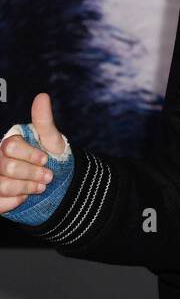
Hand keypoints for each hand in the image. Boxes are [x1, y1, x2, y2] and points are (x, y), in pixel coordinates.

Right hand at [0, 93, 66, 213]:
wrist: (56, 184)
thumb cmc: (52, 158)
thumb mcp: (52, 140)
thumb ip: (44, 120)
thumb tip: (42, 96)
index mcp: (10, 143)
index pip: (11, 147)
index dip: (30, 155)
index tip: (46, 159)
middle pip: (7, 167)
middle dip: (32, 174)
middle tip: (49, 177)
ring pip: (2, 185)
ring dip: (25, 188)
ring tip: (40, 187)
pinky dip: (15, 202)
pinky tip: (26, 197)